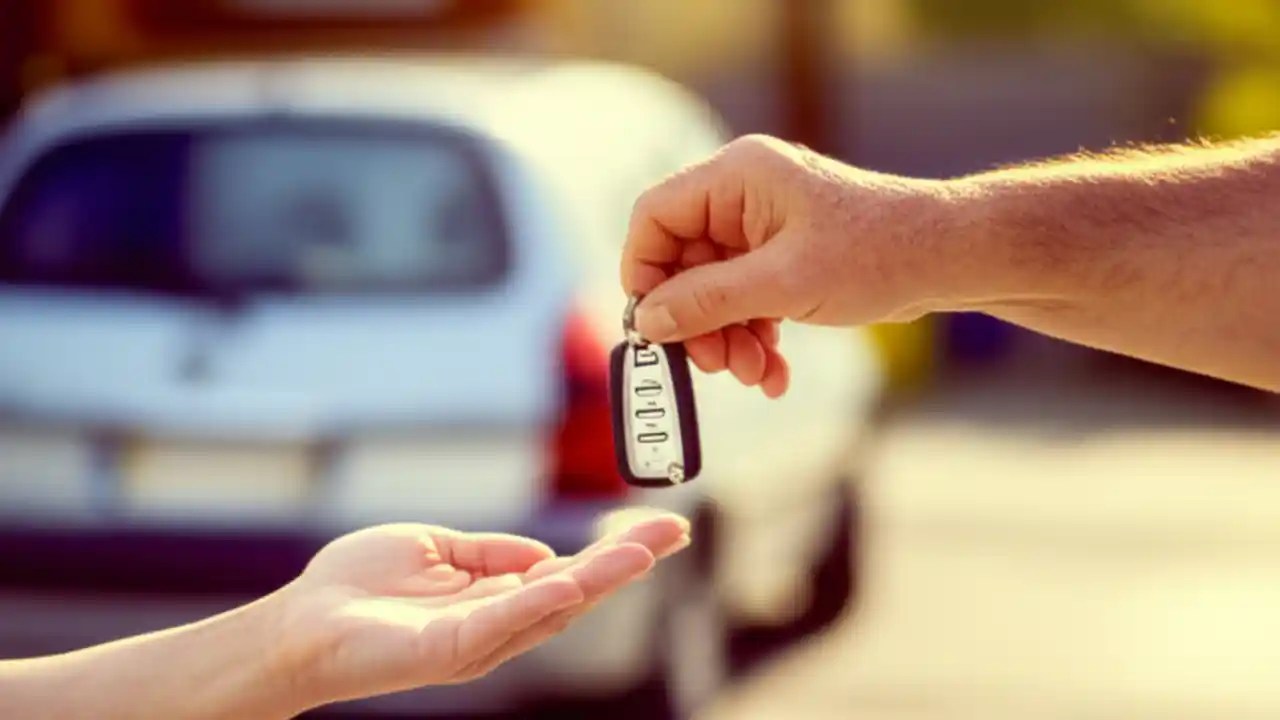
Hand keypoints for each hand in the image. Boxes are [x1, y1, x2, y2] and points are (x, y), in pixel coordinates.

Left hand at [272, 513, 690, 710]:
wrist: (300, 625)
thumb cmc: (358, 587)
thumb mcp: (432, 546)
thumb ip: (487, 550)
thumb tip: (543, 551)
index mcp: (497, 598)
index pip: (570, 573)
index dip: (614, 552)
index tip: (659, 526)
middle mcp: (500, 624)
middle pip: (578, 591)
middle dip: (628, 561)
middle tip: (675, 531)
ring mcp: (480, 641)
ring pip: (554, 607)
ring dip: (601, 579)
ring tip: (645, 550)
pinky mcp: (451, 651)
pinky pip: (504, 624)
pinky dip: (540, 601)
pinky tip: (571, 579)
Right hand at [622, 134, 958, 396]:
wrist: (947, 260)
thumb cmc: (878, 252)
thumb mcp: (784, 284)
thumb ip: (708, 301)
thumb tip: (648, 320)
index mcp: (736, 177)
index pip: (655, 216)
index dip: (643, 271)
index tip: (651, 325)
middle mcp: (741, 196)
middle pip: (681, 263)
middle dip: (696, 322)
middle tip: (716, 364)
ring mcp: (761, 228)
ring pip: (711, 290)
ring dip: (727, 339)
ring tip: (755, 374)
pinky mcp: (781, 257)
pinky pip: (743, 300)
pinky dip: (752, 337)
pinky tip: (773, 371)